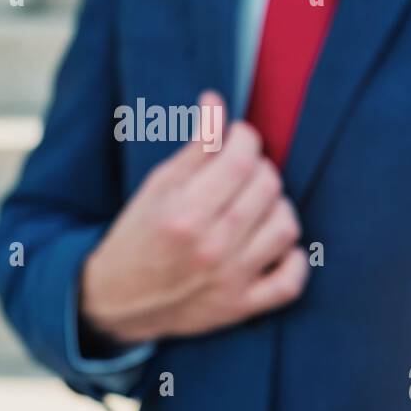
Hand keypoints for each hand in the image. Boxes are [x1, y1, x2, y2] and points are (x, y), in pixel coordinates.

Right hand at [80, 92, 308, 344]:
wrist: (117, 300)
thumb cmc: (137, 235)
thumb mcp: (157, 186)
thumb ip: (196, 147)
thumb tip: (217, 102)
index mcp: (184, 214)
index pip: (240, 160)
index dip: (246, 138)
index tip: (238, 137)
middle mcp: (211, 248)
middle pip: (267, 188)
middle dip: (259, 168)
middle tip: (242, 170)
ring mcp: (230, 281)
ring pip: (286, 227)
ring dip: (277, 207)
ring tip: (256, 205)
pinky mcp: (241, 307)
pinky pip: (291, 282)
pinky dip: (293, 260)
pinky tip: (274, 245)